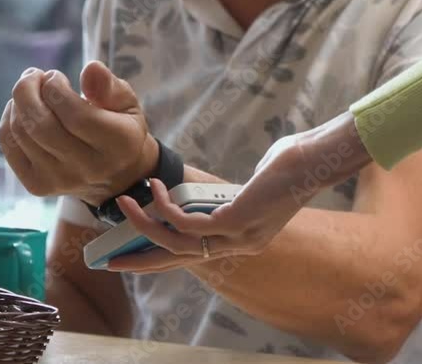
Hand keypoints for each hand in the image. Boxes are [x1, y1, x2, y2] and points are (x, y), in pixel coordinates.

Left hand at [0, 60, 158, 205]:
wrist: (114, 177)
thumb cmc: (119, 129)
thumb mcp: (127, 104)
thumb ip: (110, 85)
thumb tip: (91, 68)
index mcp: (117, 145)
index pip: (75, 115)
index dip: (56, 88)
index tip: (55, 76)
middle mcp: (88, 168)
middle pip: (41, 126)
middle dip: (27, 90)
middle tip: (33, 75)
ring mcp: (60, 180)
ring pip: (21, 133)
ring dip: (18, 102)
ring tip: (30, 88)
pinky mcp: (37, 185)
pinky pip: (10, 145)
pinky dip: (9, 119)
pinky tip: (22, 108)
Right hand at [108, 113, 371, 272]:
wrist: (312, 159)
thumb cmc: (286, 165)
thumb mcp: (248, 186)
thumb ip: (223, 196)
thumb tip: (199, 191)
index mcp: (241, 241)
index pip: (191, 258)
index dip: (158, 259)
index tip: (129, 259)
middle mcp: (238, 246)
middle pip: (178, 261)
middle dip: (141, 261)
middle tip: (108, 260)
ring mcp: (237, 237)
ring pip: (177, 243)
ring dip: (146, 224)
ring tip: (125, 201)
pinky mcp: (234, 222)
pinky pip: (188, 224)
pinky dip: (166, 207)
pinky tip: (156, 186)